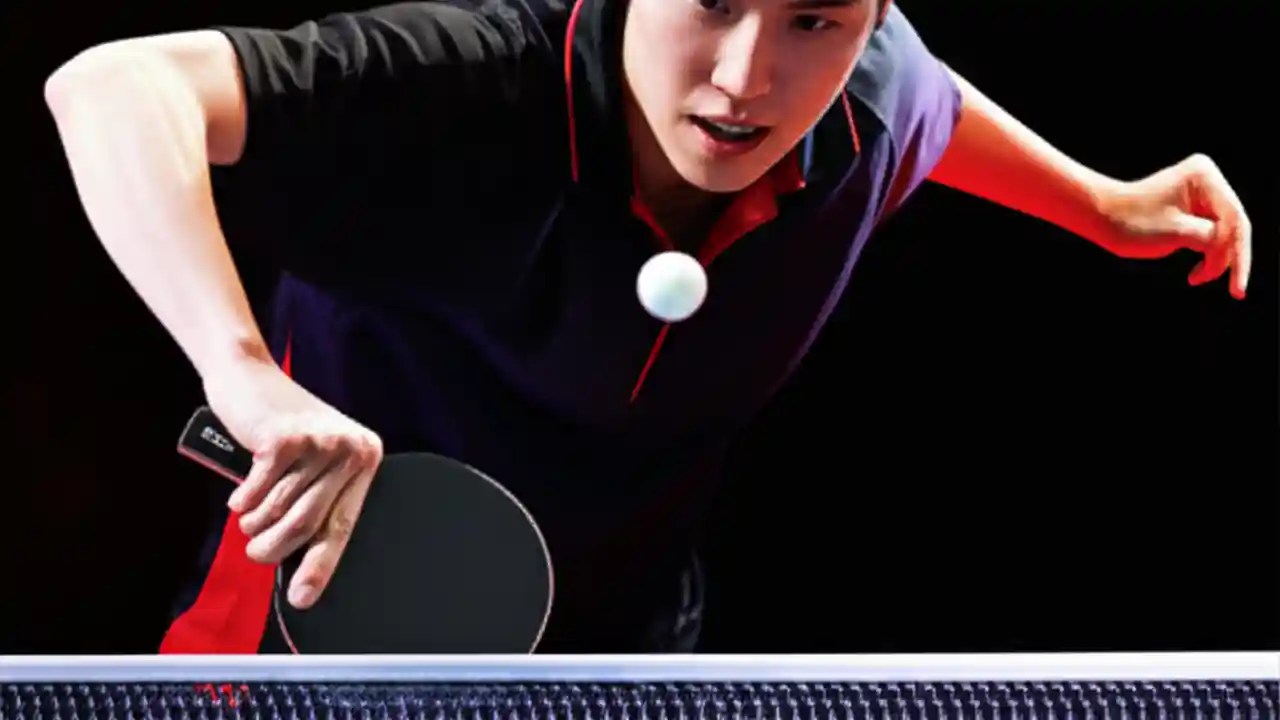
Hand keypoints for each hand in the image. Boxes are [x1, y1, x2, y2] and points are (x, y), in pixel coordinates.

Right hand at [201, 354, 383, 608]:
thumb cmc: (278, 427)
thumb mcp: (310, 461)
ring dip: (253, 523)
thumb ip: (313, 500)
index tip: (304, 598)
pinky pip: (257, 493)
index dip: (322, 565)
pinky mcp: (285, 437)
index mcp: (365, 458)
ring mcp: (320, 441)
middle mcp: (351, 449)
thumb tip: (303, 565)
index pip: (345, 525)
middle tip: (255, 552)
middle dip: (274, 548)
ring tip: (245, 516)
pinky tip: (238, 498)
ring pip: (279, 510)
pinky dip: (241, 501)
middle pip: (308, 524)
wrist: (248, 375)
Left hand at [1094, 153, 1250, 298]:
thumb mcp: (1177, 234)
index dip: (1237, 253)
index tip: (1235, 285)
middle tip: (1236, 292)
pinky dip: (1206, 253)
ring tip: (1197, 279)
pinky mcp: (1194, 206)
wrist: (1100, 217)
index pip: (1233, 218)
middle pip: (1233, 225)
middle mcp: (1207, 177)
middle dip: (1231, 259)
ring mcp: (1202, 191)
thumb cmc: (1131, 223)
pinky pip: (1210, 232)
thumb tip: (1232, 249)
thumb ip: (1212, 239)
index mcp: (1204, 175)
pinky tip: (1196, 274)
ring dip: (1217, 259)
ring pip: (1223, 231)